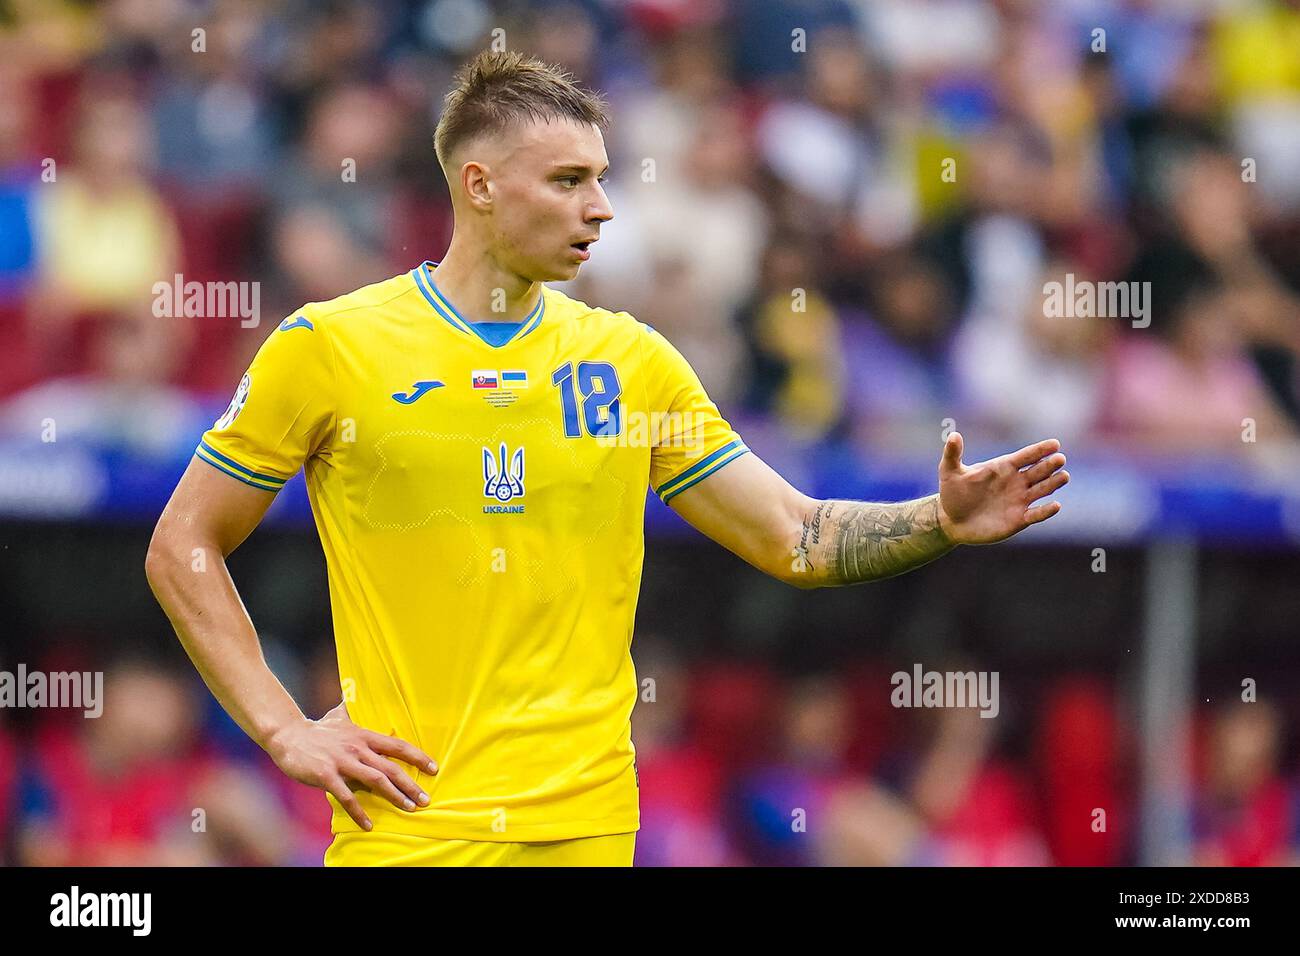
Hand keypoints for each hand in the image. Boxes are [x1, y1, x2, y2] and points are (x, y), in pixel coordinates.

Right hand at [266, 702, 437, 830]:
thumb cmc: (317, 729)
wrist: (288, 736)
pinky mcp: (326, 775)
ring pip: (375, 781)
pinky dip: (359, 813)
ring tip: (409, 809)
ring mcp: (342, 762)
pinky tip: (368, 825)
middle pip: (391, 767)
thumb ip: (352, 709)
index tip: (434, 768)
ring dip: (395, 796)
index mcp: (364, 736)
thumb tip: (355, 693)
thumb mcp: (339, 716)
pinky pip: (347, 797)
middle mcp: (358, 748)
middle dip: (411, 784)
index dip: (417, 756)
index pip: (397, 746)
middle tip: (426, 799)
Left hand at [936, 432, 1067, 544]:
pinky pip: (1036, 514)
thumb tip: (953, 434)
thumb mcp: (949, 471)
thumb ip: (953, 454)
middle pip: (1038, 471)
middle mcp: (1016, 482)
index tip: (1055, 444)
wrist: (951, 520)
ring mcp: (1019, 500)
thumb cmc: (952, 493)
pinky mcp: (1019, 519)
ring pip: (1042, 490)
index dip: (1040, 450)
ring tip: (1064, 476)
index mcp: (1003, 467)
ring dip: (1053, 484)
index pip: (1026, 456)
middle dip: (1050, 465)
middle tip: (1060, 459)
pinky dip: (1046, 511)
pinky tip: (1056, 505)